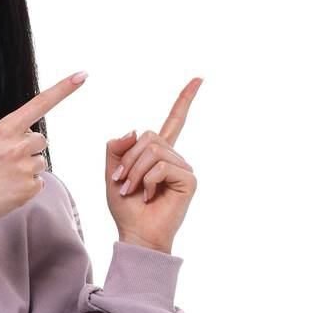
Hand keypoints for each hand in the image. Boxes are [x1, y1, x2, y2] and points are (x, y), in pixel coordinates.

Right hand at [0, 71, 87, 237]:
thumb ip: (10, 135)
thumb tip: (32, 138)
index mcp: (4, 129)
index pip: (39, 104)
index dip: (63, 90)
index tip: (81, 76)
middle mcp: (17, 145)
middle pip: (41, 141)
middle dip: (30, 150)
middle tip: (8, 162)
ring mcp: (24, 168)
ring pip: (40, 163)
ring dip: (28, 170)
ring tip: (6, 178)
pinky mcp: (29, 188)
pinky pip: (39, 183)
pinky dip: (27, 187)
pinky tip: (9, 190)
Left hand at [106, 78, 201, 253]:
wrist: (136, 234)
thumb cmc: (126, 207)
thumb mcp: (112, 173)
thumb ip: (117, 148)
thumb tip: (134, 130)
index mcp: (159, 153)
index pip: (174, 121)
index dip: (185, 100)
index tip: (199, 78)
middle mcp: (175, 157)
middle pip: (148, 136)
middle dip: (129, 159)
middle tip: (123, 183)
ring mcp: (184, 168)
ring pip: (153, 151)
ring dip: (135, 173)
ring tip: (134, 191)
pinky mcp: (189, 180)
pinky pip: (161, 166)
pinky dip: (147, 181)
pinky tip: (150, 197)